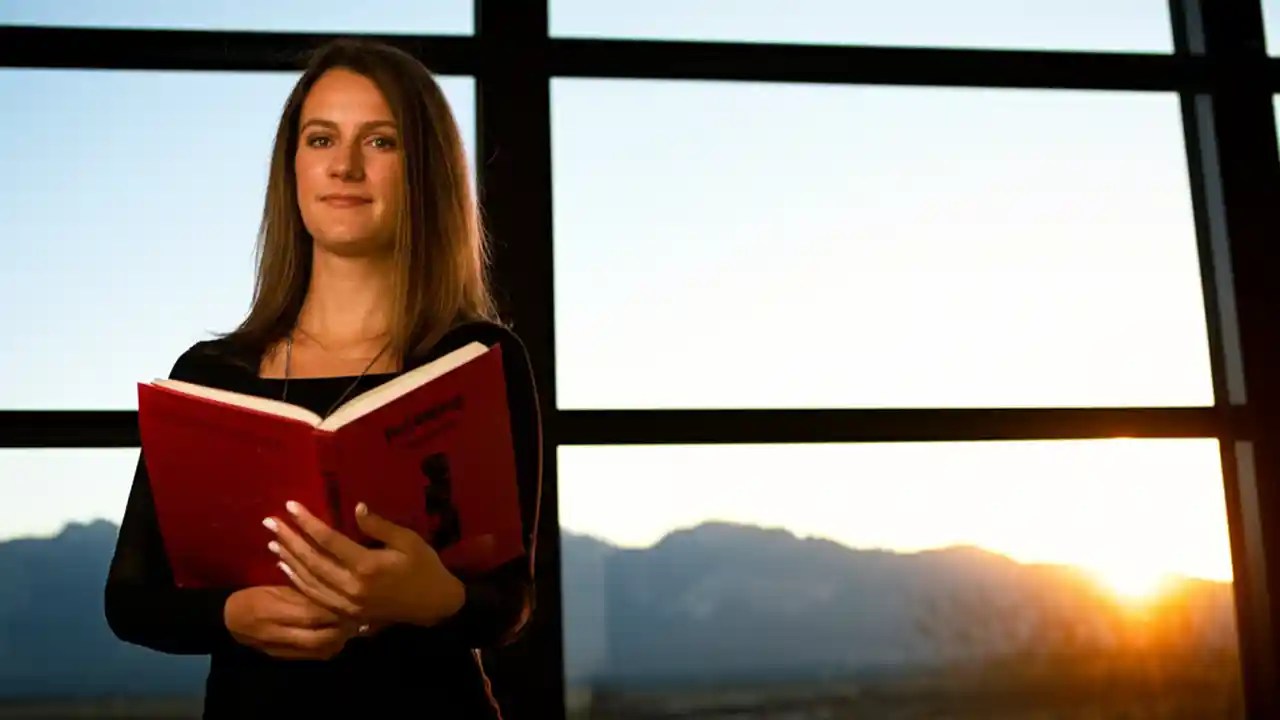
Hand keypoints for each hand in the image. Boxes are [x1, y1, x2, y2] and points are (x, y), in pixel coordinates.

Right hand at [223, 586, 360, 659]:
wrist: (229, 622)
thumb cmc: (254, 597)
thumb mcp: (276, 587)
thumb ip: (304, 590)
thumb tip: (335, 590)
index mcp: (275, 610)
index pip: (314, 613)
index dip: (337, 608)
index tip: (354, 598)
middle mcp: (280, 633)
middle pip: (323, 636)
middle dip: (344, 626)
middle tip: (359, 612)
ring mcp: (283, 649)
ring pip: (323, 649)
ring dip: (341, 638)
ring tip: (352, 623)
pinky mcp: (286, 657)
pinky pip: (316, 656)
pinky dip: (331, 646)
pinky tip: (338, 634)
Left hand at [264, 501, 465, 628]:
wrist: (434, 605)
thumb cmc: (424, 567)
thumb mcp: (408, 540)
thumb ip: (379, 526)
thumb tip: (356, 507)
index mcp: (367, 566)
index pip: (329, 540)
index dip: (308, 522)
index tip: (290, 506)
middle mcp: (352, 586)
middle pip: (312, 561)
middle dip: (289, 539)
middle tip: (270, 522)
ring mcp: (347, 603)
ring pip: (309, 580)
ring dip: (288, 560)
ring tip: (273, 541)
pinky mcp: (346, 613)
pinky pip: (315, 596)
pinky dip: (297, 581)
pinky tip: (285, 568)